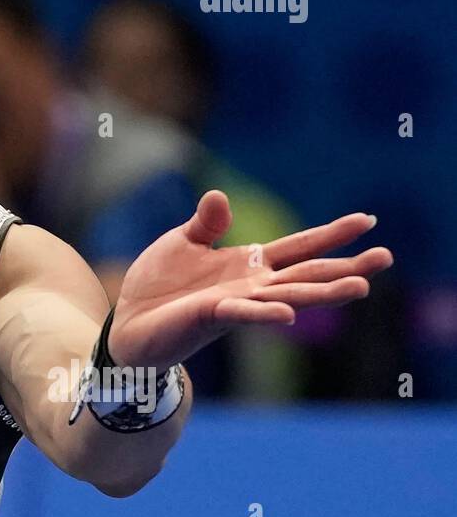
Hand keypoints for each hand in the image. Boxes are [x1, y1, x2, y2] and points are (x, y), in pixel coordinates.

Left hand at [108, 190, 392, 368]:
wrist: (129, 320)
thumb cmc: (159, 285)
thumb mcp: (182, 242)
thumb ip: (207, 223)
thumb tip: (219, 196)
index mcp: (248, 264)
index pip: (299, 246)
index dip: (331, 234)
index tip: (367, 220)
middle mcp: (251, 286)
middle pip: (307, 273)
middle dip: (346, 266)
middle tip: (386, 256)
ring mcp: (236, 303)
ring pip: (287, 296)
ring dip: (322, 292)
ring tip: (360, 286)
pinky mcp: (211, 316)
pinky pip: (242, 313)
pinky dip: (264, 312)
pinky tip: (288, 312)